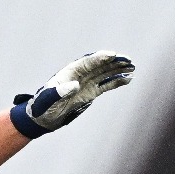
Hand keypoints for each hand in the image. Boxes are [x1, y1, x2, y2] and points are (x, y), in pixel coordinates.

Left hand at [11, 51, 134, 138]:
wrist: (42, 118)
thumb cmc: (41, 108)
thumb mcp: (47, 100)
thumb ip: (59, 92)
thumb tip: (74, 85)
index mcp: (69, 73)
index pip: (87, 63)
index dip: (99, 58)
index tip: (112, 55)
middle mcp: (79, 76)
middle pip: (99, 65)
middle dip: (114, 62)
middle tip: (128, 60)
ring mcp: (85, 84)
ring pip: (104, 73)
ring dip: (118, 70)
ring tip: (132, 67)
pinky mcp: (90, 93)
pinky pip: (105, 85)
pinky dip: (116, 82)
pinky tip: (127, 79)